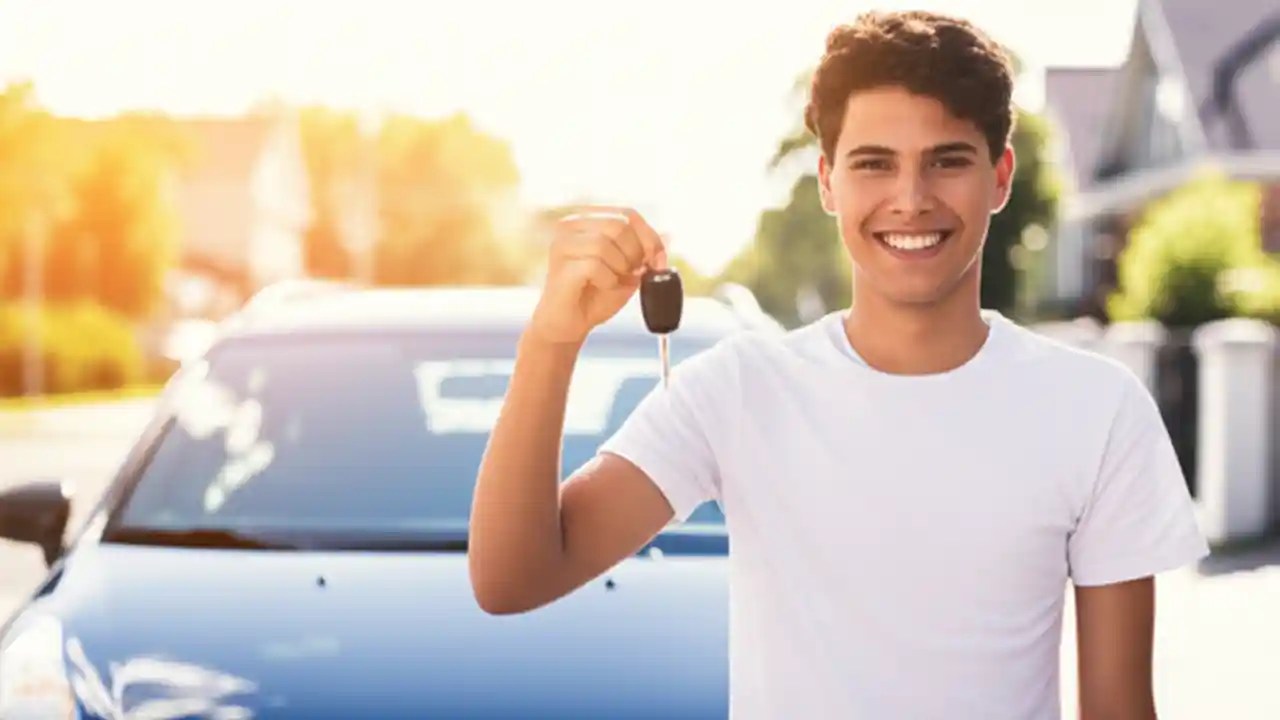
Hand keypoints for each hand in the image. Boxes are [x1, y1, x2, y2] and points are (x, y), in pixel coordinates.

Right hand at [529, 206, 667, 344]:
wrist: (569, 325)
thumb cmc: (595, 296)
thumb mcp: (628, 270)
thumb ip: (645, 252)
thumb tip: (668, 235)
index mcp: (588, 220)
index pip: (627, 214)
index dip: (649, 236)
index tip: (659, 260)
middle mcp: (570, 226)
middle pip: (618, 225)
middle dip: (636, 253)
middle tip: (634, 273)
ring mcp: (562, 244)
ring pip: (605, 244)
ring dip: (619, 268)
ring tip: (612, 282)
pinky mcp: (560, 265)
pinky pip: (594, 265)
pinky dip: (607, 280)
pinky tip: (600, 287)